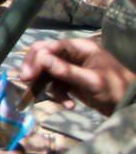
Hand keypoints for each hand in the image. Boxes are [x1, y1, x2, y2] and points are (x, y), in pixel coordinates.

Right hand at [18, 38, 133, 116]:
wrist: (129, 106)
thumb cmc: (116, 89)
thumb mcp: (91, 81)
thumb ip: (66, 71)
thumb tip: (43, 60)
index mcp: (80, 48)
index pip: (50, 47)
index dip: (36, 59)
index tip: (28, 76)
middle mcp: (73, 54)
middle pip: (44, 57)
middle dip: (37, 71)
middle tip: (28, 83)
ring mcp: (72, 68)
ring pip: (48, 72)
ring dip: (49, 87)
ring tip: (58, 99)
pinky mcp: (71, 81)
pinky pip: (56, 85)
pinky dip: (60, 96)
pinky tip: (70, 105)